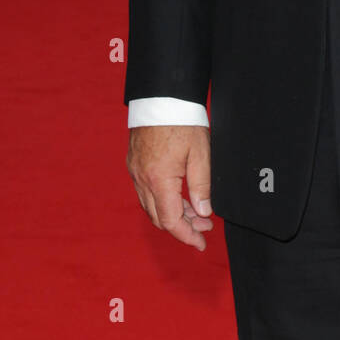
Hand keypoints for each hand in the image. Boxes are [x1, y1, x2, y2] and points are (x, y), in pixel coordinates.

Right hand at [127, 125, 213, 251]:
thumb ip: (202, 186)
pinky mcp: (134, 164)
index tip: (201, 243)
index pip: (171, 221)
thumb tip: (205, 213)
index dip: (187, 236)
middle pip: (159, 218)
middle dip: (183, 227)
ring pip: (151, 206)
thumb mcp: (201, 153)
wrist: (161, 96)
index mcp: (159, 180)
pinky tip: (180, 195)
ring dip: (173, 214)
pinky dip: (163, 200)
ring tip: (197, 211)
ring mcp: (135, 172)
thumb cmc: (182, 120)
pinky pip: (146, 192)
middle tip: (205, 226)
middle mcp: (142, 180)